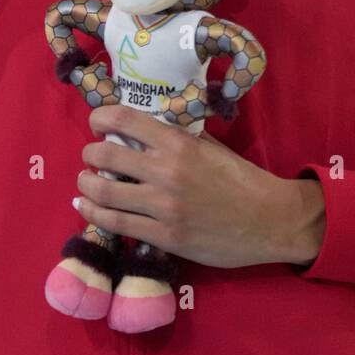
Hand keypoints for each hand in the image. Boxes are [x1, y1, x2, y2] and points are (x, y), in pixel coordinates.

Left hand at [74, 104, 322, 269]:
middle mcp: (166, 171)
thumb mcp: (210, 147)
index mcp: (178, 143)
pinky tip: (86, 206)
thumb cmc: (241, 179)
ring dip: (86, 184)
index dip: (101, 118)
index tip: (97, 123)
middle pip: (105, 155)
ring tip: (85, 181)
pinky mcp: (164, 237)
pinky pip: (117, 224)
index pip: (124, 120)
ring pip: (104, 193)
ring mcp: (163, 207)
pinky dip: (94, 213)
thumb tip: (144, 132)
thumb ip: (178, 139)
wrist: (269, 220)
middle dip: (90, 153)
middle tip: (91, 156)